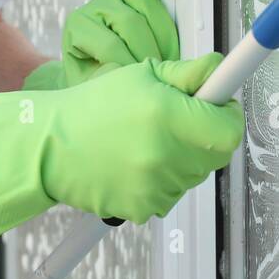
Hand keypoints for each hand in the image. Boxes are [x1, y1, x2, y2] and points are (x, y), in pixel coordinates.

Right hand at [0, 51, 242, 253]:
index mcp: (168, 116)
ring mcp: (156, 186)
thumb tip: (220, 70)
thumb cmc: (91, 108)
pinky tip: (134, 162)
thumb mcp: (140, 76)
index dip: (226, 115)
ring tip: (145, 140)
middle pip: (216, 153)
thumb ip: (186, 74)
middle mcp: (166, 155)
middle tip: (176, 119)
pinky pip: (171, 192)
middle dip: (204, 133)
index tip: (217, 107)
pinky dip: (161, 179)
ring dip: (182, 157)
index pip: (229, 128)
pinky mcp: (144, 208)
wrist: (49, 146)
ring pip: (194, 173)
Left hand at [50, 0, 180, 87]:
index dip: (131, 64)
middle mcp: (96, 7)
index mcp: (78, 27)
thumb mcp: (91, 87)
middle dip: (150, 51)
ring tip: (167, 57)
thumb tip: (124, 70)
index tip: (142, 82)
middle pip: (131, 23)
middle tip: (159, 73)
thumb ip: (104, 79)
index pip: (111, 45)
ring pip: (146, 4)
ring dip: (164, 34)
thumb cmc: (92, 80)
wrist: (93, 70)